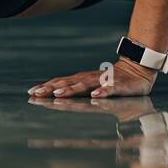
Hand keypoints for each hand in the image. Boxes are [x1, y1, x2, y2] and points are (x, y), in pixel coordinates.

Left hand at [27, 56, 156, 98]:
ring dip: (72, 89)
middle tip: (37, 94)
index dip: (46, 87)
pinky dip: (102, 91)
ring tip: (59, 94)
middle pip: (68, 83)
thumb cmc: (111, 81)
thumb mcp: (91, 87)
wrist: (137, 70)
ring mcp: (103, 81)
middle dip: (51, 88)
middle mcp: (89, 79)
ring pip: (85, 85)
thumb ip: (76, 91)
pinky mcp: (118, 85)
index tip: (30, 93)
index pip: (60, 82)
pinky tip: (96, 96)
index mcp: (81, 80)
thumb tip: (54, 96)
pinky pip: (110, 88)